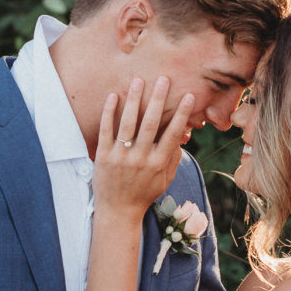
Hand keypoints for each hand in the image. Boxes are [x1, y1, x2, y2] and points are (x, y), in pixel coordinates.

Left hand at [93, 76, 195, 222]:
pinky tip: (114, 96)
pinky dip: (109, 112)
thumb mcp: (164, 181)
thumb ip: (173, 159)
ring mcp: (120, 157)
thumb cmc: (144, 194)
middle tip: (164, 79)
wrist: (118, 212)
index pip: (172, 134)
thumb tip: (181, 136)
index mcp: (158, 164)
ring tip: (138, 80)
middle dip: (158, 99)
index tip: (188, 96)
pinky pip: (106, 130)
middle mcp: (140, 159)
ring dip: (134, 99)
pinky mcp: (103, 157)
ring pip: (128, 123)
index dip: (181, 114)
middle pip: (151, 123)